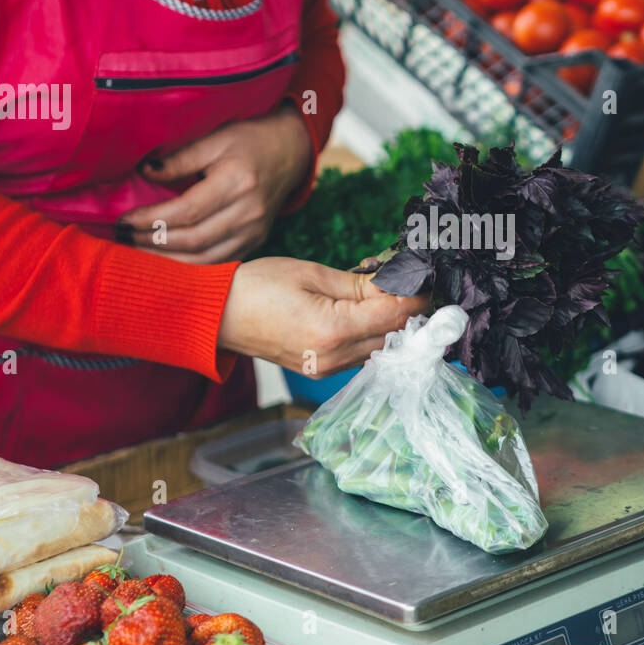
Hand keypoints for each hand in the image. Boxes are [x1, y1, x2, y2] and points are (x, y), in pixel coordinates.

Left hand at [119, 105, 312, 263]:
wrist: (289, 154)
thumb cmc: (249, 140)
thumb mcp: (216, 137)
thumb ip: (181, 157)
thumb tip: (144, 172)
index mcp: (239, 182)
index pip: (187, 210)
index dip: (152, 219)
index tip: (123, 220)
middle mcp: (250, 212)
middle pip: (194, 239)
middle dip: (152, 242)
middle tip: (122, 237)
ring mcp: (255, 232)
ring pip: (205, 259)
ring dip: (167, 260)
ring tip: (136, 251)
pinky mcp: (255, 242)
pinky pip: (218, 263)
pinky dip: (188, 265)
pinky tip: (165, 258)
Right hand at [217, 258, 430, 373]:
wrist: (217, 316)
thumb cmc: (257, 287)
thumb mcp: (312, 274)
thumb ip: (360, 284)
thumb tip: (397, 284)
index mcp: (334, 330)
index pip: (396, 316)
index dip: (418, 296)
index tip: (427, 277)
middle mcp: (335, 358)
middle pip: (394, 336)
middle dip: (410, 309)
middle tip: (414, 281)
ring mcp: (328, 369)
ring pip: (380, 347)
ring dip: (392, 322)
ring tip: (391, 292)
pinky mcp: (322, 370)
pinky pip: (361, 353)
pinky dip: (372, 332)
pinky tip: (369, 310)